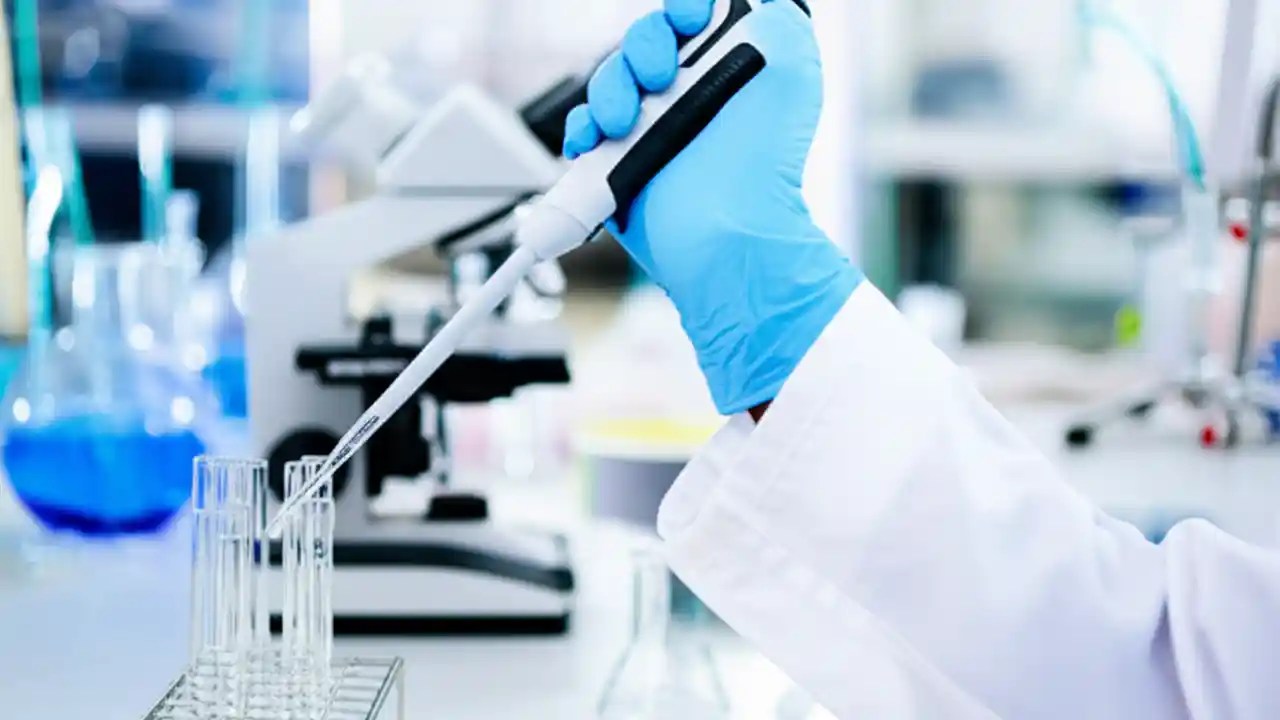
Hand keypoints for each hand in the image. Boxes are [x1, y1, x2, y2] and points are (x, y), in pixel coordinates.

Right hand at [564, 0, 862, 415]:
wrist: (727, 230)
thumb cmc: (764, 158)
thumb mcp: (793, 67)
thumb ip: (778, 20)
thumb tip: (765, 0)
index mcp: (723, 66)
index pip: (687, 17)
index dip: (681, 10)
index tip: (688, 17)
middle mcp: (685, 95)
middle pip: (639, 44)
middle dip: (641, 49)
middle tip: (660, 77)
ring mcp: (648, 131)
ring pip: (606, 83)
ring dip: (609, 91)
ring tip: (623, 122)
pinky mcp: (617, 166)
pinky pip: (583, 133)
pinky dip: (582, 131)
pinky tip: (596, 140)